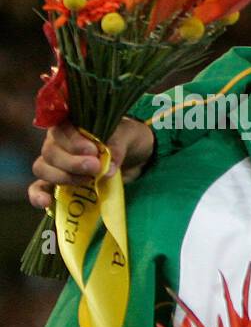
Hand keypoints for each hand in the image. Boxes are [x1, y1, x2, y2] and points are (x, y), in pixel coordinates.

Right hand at [27, 117, 154, 210]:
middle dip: (72, 163)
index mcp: (70, 124)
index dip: (74, 143)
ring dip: (62, 177)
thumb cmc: (127, 139)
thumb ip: (117, 147)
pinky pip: (39, 189)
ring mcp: (56, 164)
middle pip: (50, 152)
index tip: (93, 151)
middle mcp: (58, 142)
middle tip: (95, 168)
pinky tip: (46, 202)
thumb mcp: (128, 136)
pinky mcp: (59, 183)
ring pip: (43, 169)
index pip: (61, 131)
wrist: (135, 158)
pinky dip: (39, 195)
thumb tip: (107, 169)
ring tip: (87, 181)